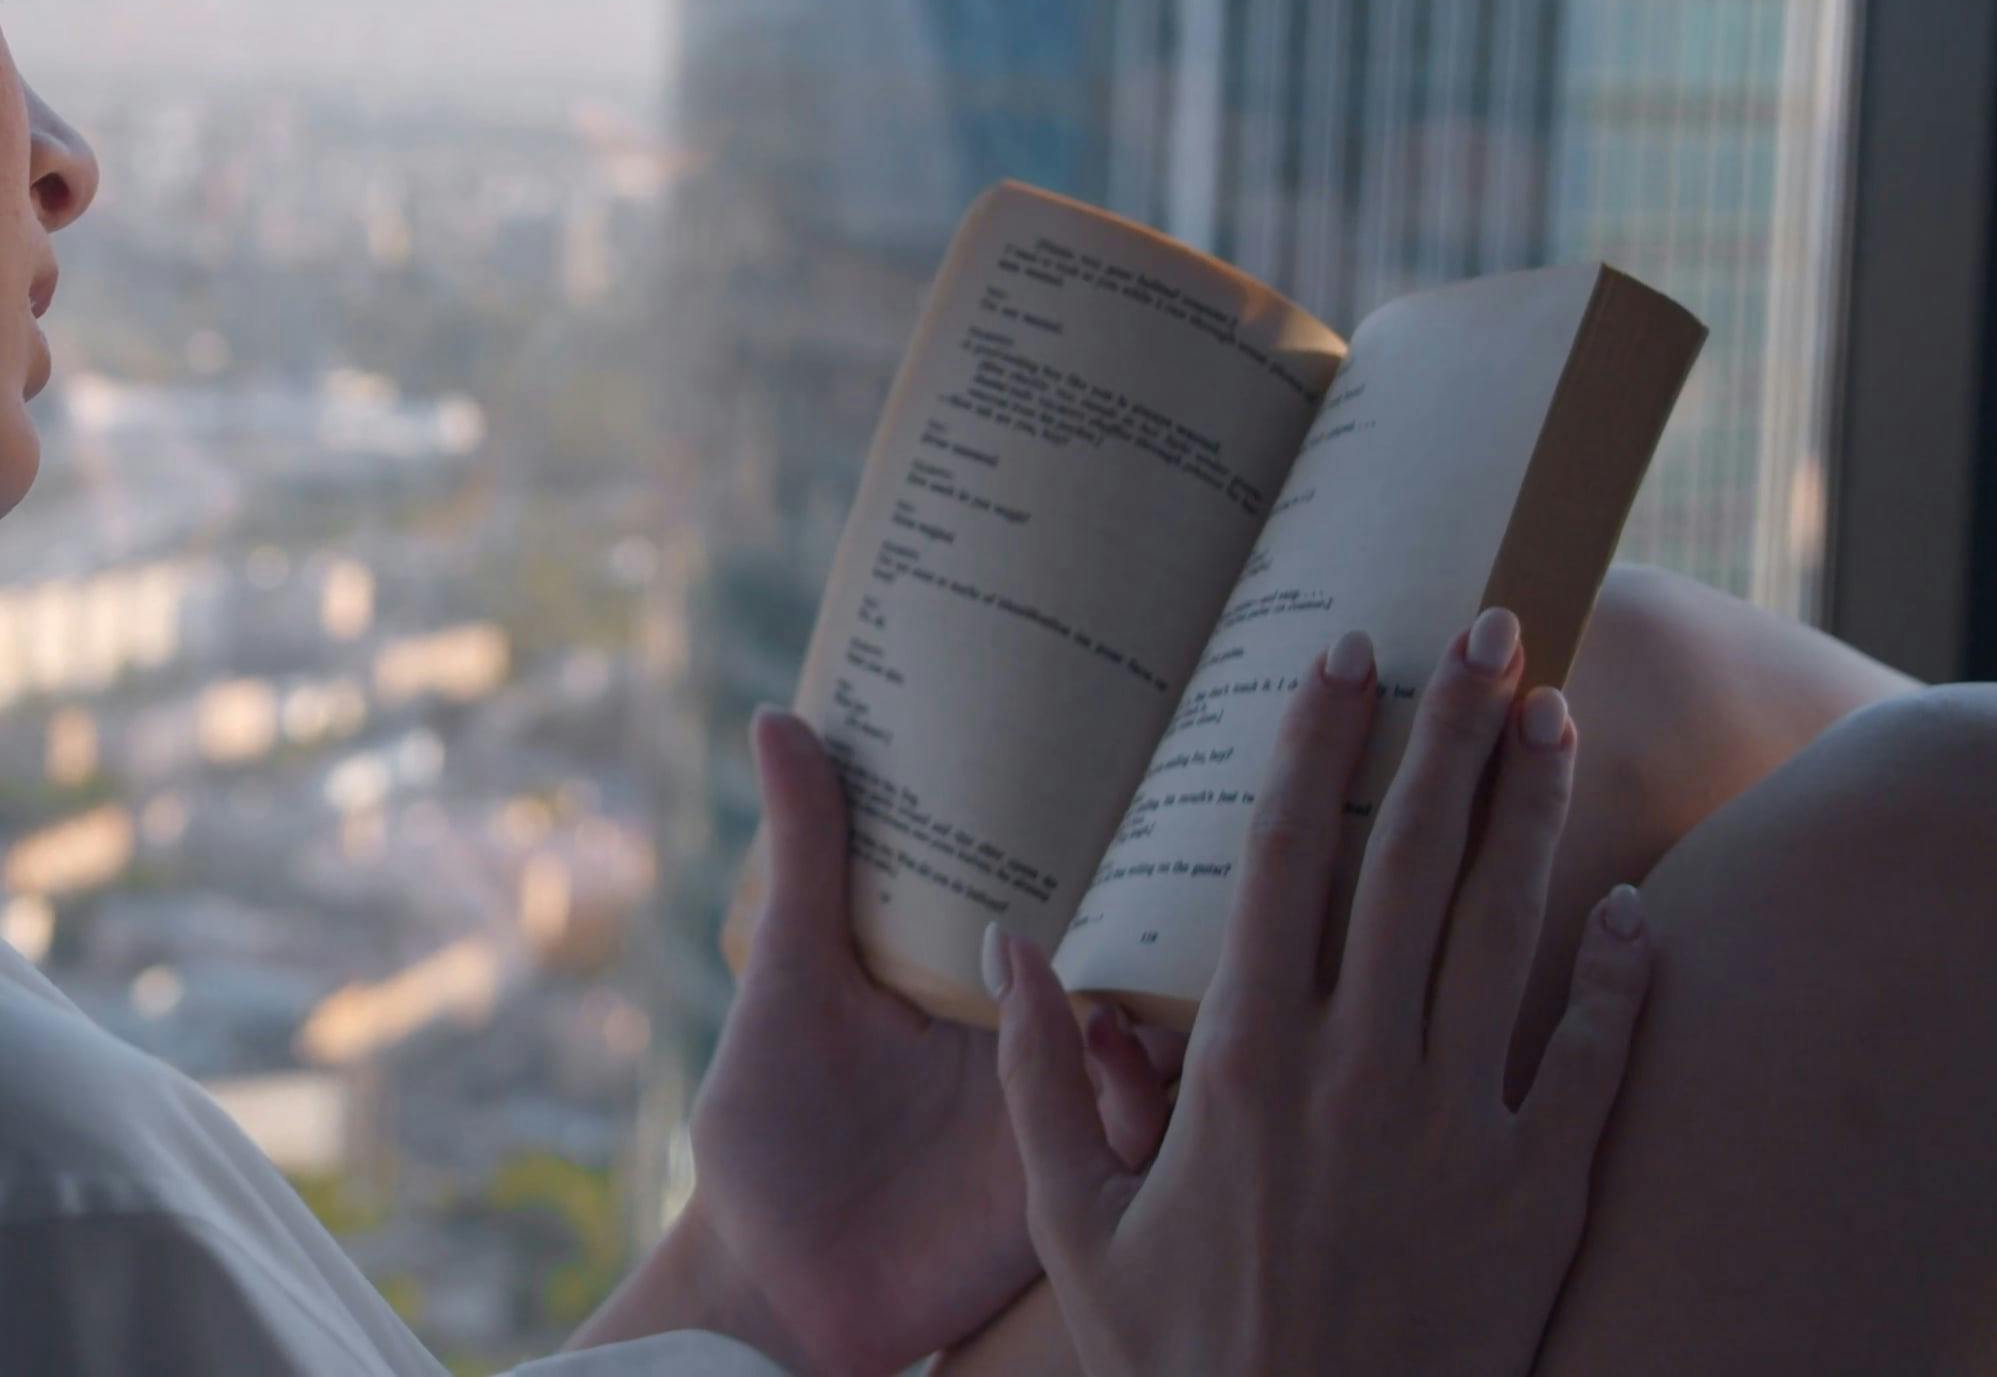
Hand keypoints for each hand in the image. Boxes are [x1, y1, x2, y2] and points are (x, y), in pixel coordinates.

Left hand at [578, 709, 1176, 1374]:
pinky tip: (1153, 1039)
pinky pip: (1161, 1125)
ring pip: (1175, 1024)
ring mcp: (1070, 1096)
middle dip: (1194, 886)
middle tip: (1231, 803)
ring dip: (1197, 977)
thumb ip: (807, 860)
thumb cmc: (766, 1124)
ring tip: (1204, 916)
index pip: (1077, 874)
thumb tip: (778, 717)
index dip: (1127, 813)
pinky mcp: (1086, 1173)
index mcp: (985, 964)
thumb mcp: (790, 981)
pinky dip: (1173, 1081)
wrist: (776, 1278)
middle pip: (1147, 941)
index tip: (1173, 718)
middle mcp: (1043, 1020)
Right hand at [988, 615, 1657, 1375]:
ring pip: (1509, 934)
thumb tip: (1011, 942)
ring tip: (1560, 715)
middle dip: (1454, 734)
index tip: (1341, 658)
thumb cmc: (1178, 1358)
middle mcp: (1362, 1073)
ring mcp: (1464, 1129)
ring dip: (1537, 814)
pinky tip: (1634, 912)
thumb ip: (1043, 1077)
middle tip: (1492, 630)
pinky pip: (1593, 1064)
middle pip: (1415, 864)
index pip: (1285, 863)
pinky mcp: (1540, 1196)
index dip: (1316, 748)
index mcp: (1245, 1064)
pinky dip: (1621, 982)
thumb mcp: (1074, 1223)